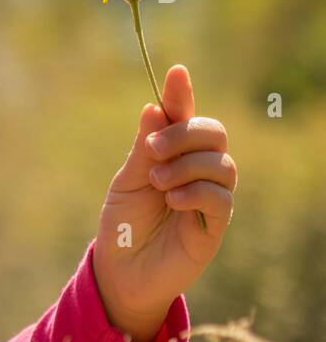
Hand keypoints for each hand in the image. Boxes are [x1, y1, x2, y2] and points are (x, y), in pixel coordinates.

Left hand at [93, 64, 234, 341]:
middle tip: (152, 151)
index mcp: (172, 155)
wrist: (120, 269)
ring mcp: (209, 197)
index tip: (176, 72)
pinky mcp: (215, 225)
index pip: (184, 117)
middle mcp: (197, 171)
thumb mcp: (127, 180)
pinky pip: (221, 197)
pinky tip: (172, 200)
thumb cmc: (123, 223)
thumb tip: (153, 108)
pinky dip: (195, 192)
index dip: (181, 94)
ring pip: (221, 163)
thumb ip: (143, 147)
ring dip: (186, 166)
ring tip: (157, 182)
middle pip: (214, 133)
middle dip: (184, 134)